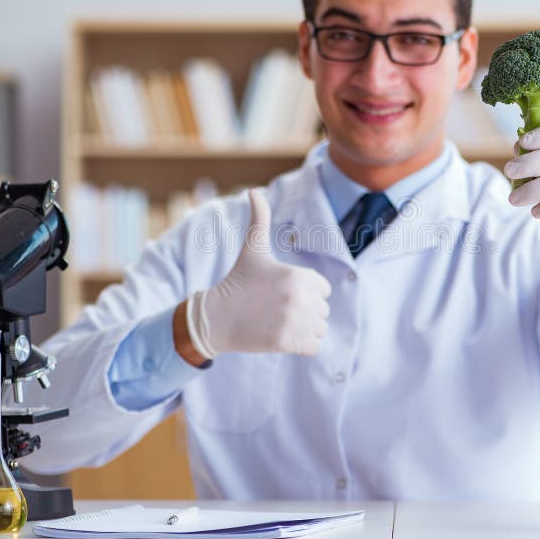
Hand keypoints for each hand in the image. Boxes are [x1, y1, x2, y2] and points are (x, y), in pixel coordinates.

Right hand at [185, 189, 330, 358]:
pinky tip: (281, 337)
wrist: (216, 316)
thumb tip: (253, 190)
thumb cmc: (238, 281)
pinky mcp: (288, 342)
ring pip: (319, 329)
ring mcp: (294, 321)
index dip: (305, 293)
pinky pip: (314, 347)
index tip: (280, 293)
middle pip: (322, 311)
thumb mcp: (252, 248)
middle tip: (275, 310)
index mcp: (299, 276)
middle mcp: (300, 297)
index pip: (323, 290)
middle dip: (304, 313)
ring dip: (303, 331)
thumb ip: (259, 218)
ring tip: (278, 323)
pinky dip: (301, 346)